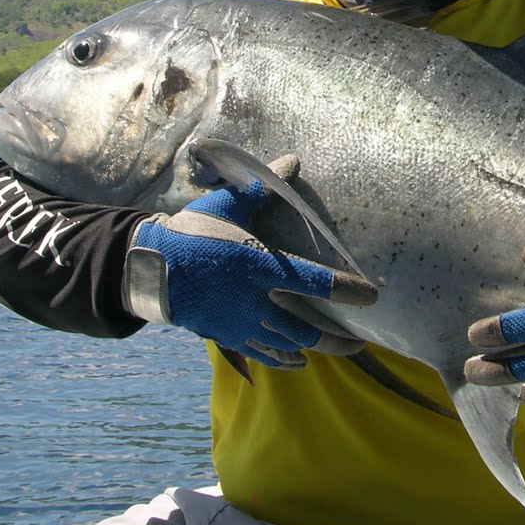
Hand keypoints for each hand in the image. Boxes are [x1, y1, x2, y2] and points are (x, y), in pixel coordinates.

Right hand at [124, 156, 376, 367]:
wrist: (152, 269)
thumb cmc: (192, 234)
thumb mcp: (228, 206)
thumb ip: (263, 188)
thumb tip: (292, 161)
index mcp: (262, 267)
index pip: (315, 283)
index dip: (347, 291)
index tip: (372, 297)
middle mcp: (256, 302)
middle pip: (307, 332)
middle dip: (338, 341)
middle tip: (360, 345)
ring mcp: (242, 324)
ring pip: (288, 348)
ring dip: (315, 351)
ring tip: (336, 351)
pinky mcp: (227, 336)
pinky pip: (263, 355)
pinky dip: (284, 361)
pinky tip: (296, 362)